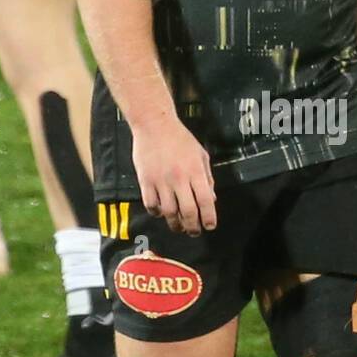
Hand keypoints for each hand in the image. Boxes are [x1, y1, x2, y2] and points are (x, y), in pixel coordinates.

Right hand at [132, 118, 216, 235]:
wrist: (154, 124)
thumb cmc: (180, 138)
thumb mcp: (201, 155)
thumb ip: (207, 178)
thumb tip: (210, 200)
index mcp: (195, 171)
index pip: (205, 201)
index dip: (208, 217)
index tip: (209, 226)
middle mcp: (178, 179)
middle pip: (187, 212)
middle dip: (192, 227)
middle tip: (193, 231)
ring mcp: (160, 181)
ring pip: (168, 212)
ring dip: (175, 224)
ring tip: (178, 226)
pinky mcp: (145, 181)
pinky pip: (150, 205)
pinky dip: (156, 213)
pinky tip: (161, 212)